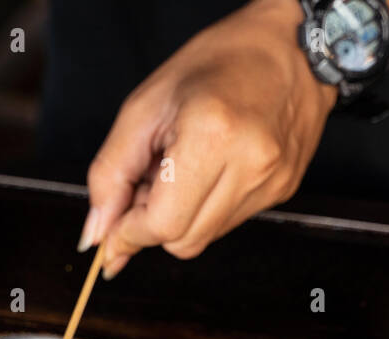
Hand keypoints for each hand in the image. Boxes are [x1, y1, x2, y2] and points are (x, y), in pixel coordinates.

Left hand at [80, 0, 335, 277]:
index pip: (162, 224)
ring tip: (182, 169)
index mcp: (212, 135)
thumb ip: (112, 174)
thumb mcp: (145, 107)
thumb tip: (97, 233)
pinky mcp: (283, 190)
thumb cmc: (218, 62)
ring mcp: (272, 181)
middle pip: (184, 241)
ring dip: (181, 216)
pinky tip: (209, 171)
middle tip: (148, 182)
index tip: (113, 232)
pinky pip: (229, 222)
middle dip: (153, 225)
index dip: (129, 234)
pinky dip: (207, 207)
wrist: (292, 46)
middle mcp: (250, 164)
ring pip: (206, 238)